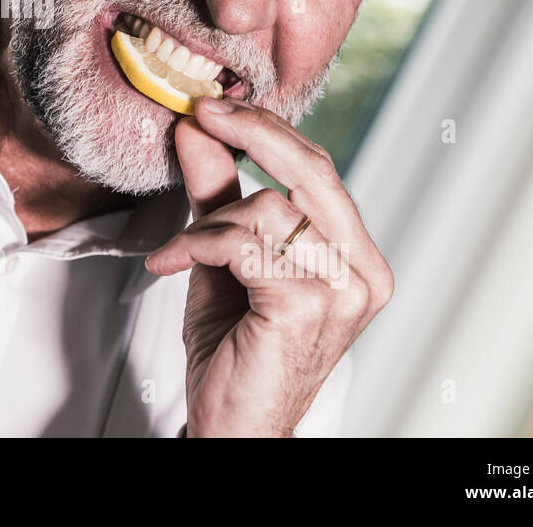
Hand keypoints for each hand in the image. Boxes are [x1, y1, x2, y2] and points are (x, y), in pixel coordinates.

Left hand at [144, 96, 393, 436]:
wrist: (230, 425)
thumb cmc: (235, 348)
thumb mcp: (223, 256)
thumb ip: (217, 192)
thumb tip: (198, 129)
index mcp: (356, 257)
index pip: (320, 171)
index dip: (268, 131)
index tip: (215, 107)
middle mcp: (362, 273)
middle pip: (312, 171)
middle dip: (252, 134)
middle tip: (200, 116)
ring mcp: (341, 292)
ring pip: (266, 209)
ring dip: (206, 223)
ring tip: (177, 251)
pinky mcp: (304, 307)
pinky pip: (241, 245)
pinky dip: (195, 244)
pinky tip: (169, 263)